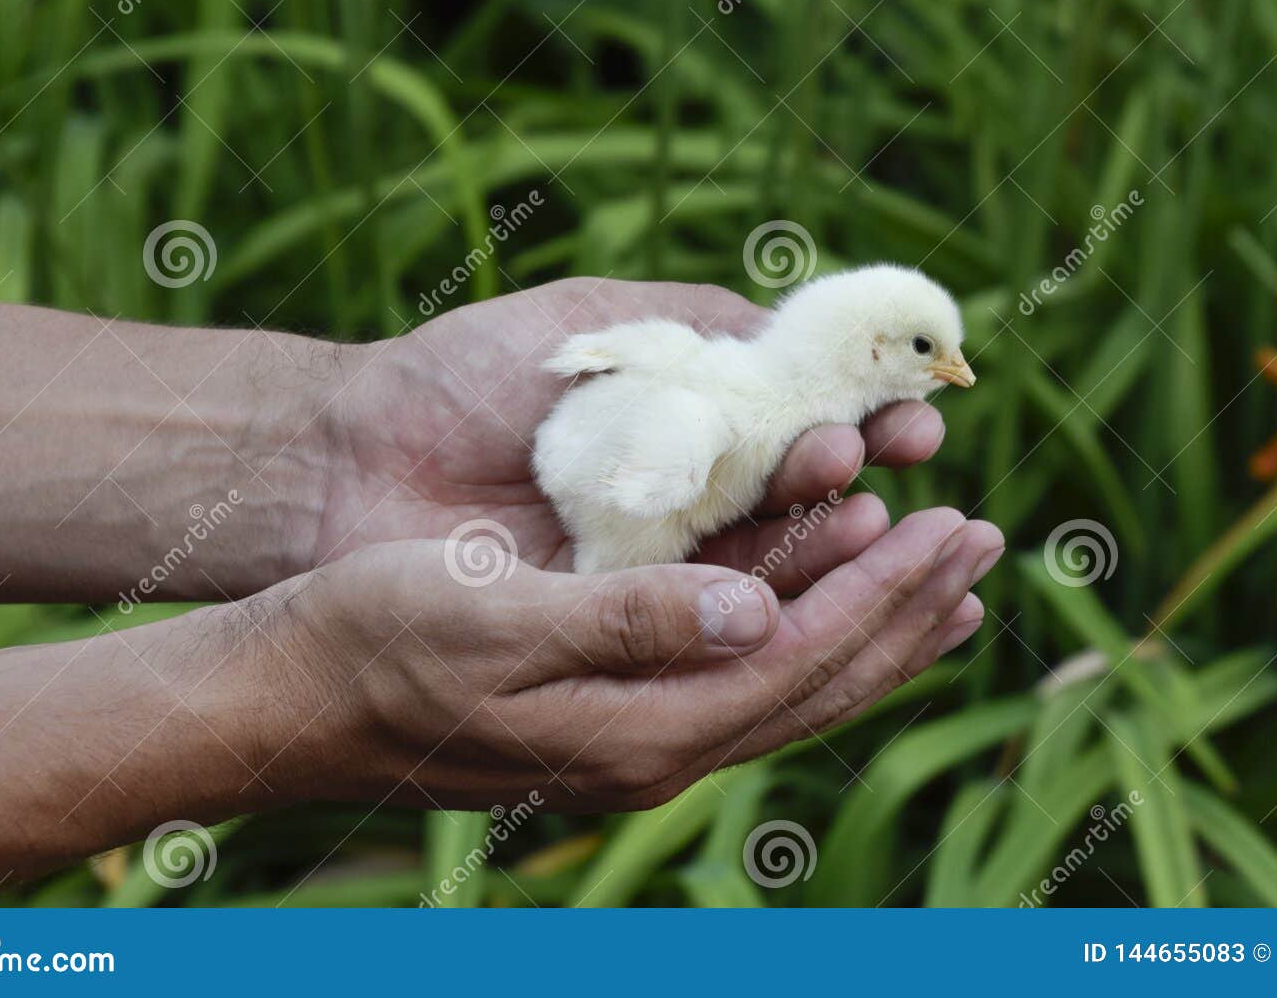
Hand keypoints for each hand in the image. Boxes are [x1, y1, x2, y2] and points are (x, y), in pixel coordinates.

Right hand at [248, 507, 1003, 810]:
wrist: (287, 695)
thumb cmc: (372, 638)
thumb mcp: (493, 617)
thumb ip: (629, 621)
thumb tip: (762, 613)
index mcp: (639, 729)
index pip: (801, 658)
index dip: (885, 593)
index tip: (956, 527)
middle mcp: (654, 749)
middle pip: (819, 683)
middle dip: (909, 611)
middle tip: (989, 542)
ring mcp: (633, 739)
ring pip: (789, 687)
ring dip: (873, 627)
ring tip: (943, 580)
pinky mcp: (609, 715)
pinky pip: (740, 677)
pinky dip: (804, 633)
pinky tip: (819, 601)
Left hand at [314, 278, 949, 590]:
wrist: (349, 453)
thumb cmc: (466, 375)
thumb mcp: (602, 325)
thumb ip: (708, 332)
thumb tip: (821, 339)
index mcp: (689, 426)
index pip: (804, 432)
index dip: (866, 424)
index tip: (916, 413)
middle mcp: (684, 504)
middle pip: (802, 506)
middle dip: (866, 483)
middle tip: (917, 464)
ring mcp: (651, 570)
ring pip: (765, 569)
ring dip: (831, 545)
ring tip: (879, 514)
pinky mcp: (614, 625)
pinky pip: (702, 622)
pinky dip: (761, 602)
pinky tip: (808, 576)